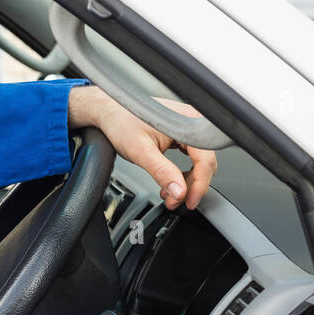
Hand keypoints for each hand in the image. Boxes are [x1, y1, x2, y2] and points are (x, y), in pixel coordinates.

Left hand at [67, 84, 217, 211]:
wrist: (108, 112)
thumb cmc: (121, 123)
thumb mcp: (140, 151)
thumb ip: (162, 172)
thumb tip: (179, 192)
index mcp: (189, 121)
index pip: (205, 160)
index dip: (199, 186)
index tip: (188, 202)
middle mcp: (194, 121)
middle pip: (205, 162)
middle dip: (190, 186)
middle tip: (174, 201)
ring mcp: (189, 127)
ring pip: (199, 162)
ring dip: (185, 181)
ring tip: (168, 193)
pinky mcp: (182, 132)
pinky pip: (191, 157)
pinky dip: (182, 172)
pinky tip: (170, 181)